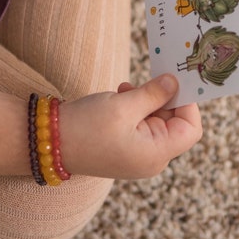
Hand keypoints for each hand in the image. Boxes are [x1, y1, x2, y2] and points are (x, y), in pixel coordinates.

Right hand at [58, 74, 202, 178]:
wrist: (48, 142)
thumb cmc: (87, 126)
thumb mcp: (124, 105)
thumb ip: (154, 94)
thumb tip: (175, 83)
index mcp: (156, 154)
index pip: (190, 128)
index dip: (188, 103)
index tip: (175, 80)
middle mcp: (151, 159)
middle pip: (175, 123)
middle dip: (164, 99)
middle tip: (148, 79)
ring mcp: (138, 155)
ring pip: (157, 121)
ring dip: (147, 101)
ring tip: (127, 90)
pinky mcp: (125, 148)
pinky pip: (141, 125)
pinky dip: (135, 108)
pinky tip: (120, 97)